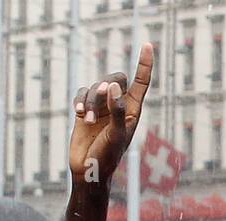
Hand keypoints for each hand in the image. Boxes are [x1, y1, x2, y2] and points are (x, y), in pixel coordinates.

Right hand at [70, 43, 152, 189]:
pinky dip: (80, 99)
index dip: (144, 63)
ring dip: (90, 100)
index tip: (147, 44)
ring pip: (96, 87)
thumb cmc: (108, 156)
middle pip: (114, 79)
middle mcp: (118, 106)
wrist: (89, 170)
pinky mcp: (85, 110)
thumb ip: (117, 110)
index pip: (141, 82)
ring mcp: (101, 107)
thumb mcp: (116, 134)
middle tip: (101, 97)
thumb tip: (113, 87)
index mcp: (132, 110)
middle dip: (105, 86)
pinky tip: (79, 112)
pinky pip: (82, 93)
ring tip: (88, 118)